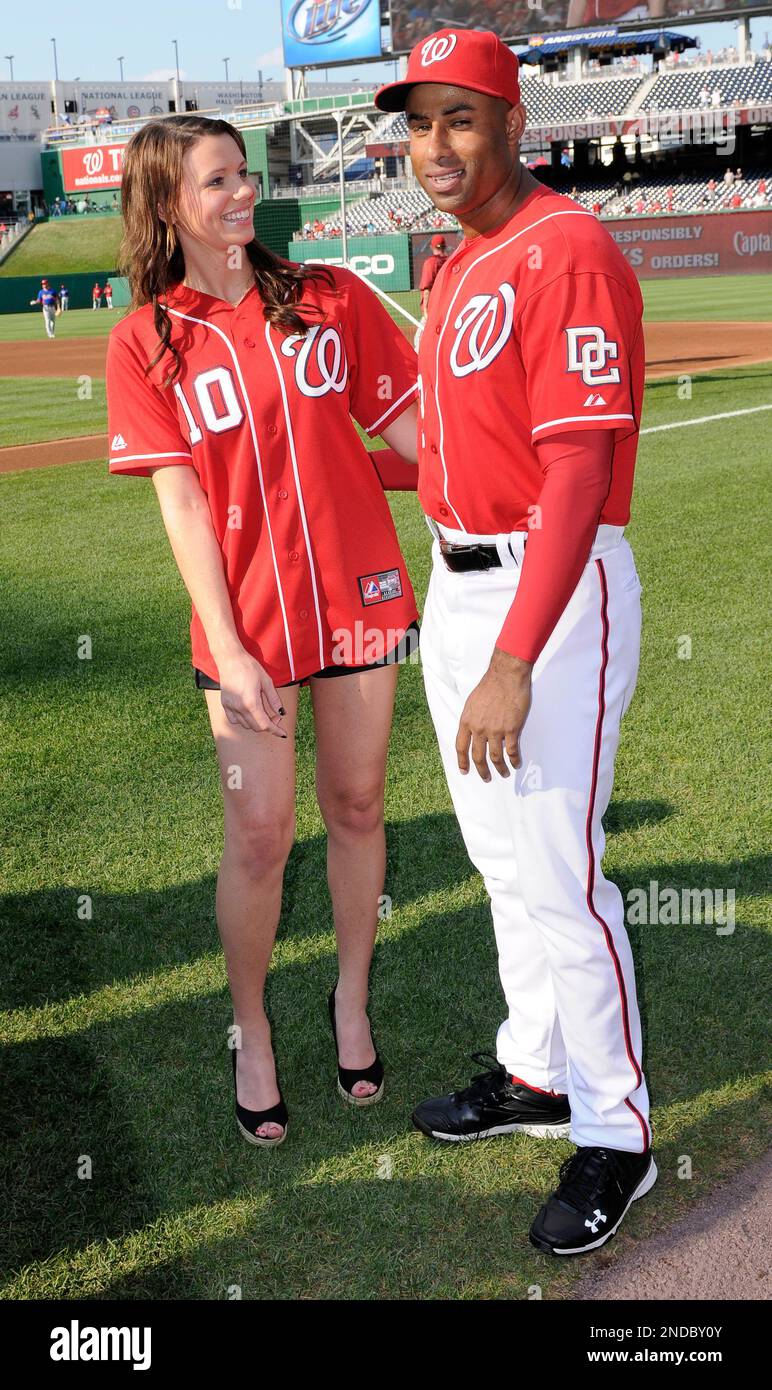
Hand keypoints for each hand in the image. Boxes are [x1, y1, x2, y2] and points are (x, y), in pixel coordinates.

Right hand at [216, 651, 287, 737]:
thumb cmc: (249, 667)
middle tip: (276, 715)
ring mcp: (230, 707)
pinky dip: (244, 721)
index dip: (275, 730)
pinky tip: (249, 712)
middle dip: (268, 725)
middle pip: (256, 727)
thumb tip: (281, 713)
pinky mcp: (225, 704)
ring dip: (257, 723)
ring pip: (246, 725)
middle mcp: (239, 708)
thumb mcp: (266, 681)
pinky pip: (235, 720)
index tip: (283, 733)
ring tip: (263, 712)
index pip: (265, 725)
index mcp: (251, 703)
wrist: (230, 659)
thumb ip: (274, 699)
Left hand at [456, 649, 532, 780]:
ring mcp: (495, 730)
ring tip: (503, 774)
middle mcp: (478, 728)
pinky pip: (511, 751)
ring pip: (495, 757)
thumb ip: (472, 718)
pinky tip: (515, 764)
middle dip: (482, 770)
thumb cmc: (491, 685)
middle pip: (478, 756)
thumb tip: (474, 729)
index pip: (461, 747)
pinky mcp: (511, 729)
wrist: (506, 676)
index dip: (462, 761)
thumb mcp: (472, 702)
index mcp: (467, 721)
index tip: (464, 771)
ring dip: (500, 769)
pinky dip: (513, 760)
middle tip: (486, 778)